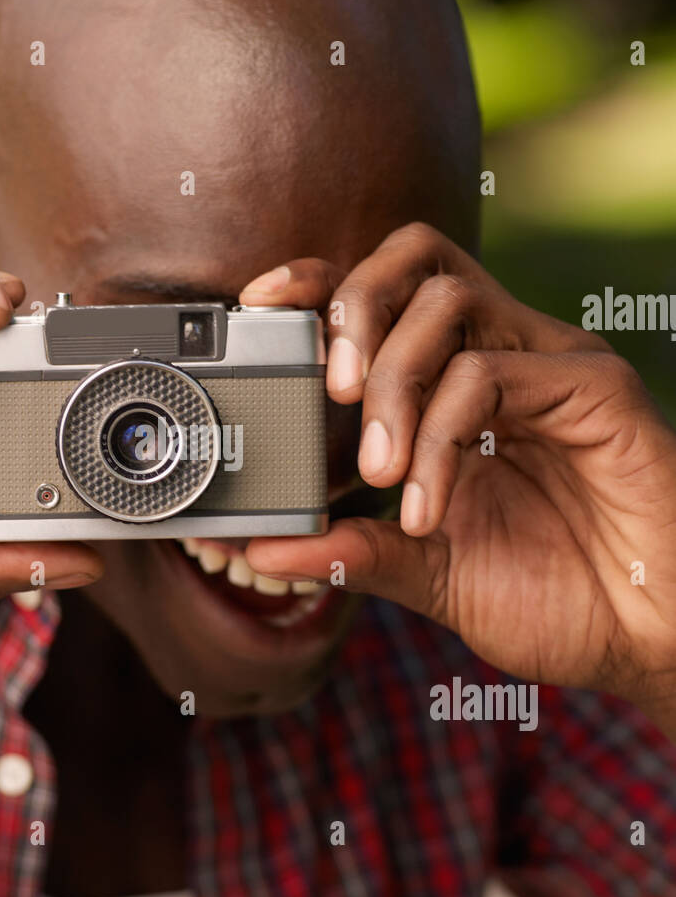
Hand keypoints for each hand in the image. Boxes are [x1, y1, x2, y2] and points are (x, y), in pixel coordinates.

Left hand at [240, 224, 675, 719]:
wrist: (651, 639)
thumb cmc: (557, 599)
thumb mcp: (432, 573)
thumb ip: (353, 551)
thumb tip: (260, 549)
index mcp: (463, 385)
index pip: (390, 293)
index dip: (323, 282)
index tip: (260, 305)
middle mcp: (507, 357)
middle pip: (417, 258)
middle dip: (352, 309)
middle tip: (331, 391)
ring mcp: (552, 366)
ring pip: (449, 303)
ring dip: (393, 382)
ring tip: (382, 471)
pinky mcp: (595, 389)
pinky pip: (492, 374)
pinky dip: (441, 436)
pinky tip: (430, 505)